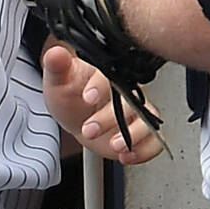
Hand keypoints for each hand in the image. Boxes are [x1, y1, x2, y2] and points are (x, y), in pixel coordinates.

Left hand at [41, 43, 163, 165]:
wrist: (76, 119)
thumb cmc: (70, 96)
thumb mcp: (58, 81)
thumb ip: (57, 67)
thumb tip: (55, 53)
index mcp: (108, 74)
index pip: (111, 74)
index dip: (101, 86)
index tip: (88, 97)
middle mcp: (127, 92)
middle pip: (129, 102)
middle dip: (110, 119)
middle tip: (89, 129)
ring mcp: (136, 113)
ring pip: (147, 121)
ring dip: (133, 136)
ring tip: (114, 145)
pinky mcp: (141, 133)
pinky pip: (154, 141)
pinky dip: (144, 151)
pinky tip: (126, 155)